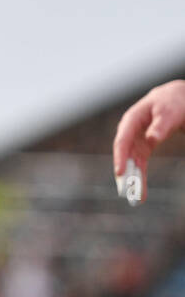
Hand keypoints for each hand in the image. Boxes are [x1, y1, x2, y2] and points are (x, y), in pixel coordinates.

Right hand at [113, 79, 184, 204]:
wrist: (176, 99)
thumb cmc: (172, 103)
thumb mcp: (169, 112)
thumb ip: (161, 126)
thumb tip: (152, 139)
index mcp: (132, 120)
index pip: (122, 141)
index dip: (120, 157)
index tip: (120, 173)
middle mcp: (130, 132)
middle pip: (124, 155)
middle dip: (125, 174)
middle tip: (127, 192)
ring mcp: (136, 140)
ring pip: (131, 162)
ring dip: (133, 179)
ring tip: (136, 197)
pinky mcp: (144, 147)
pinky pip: (139, 163)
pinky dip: (140, 175)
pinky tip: (141, 189)